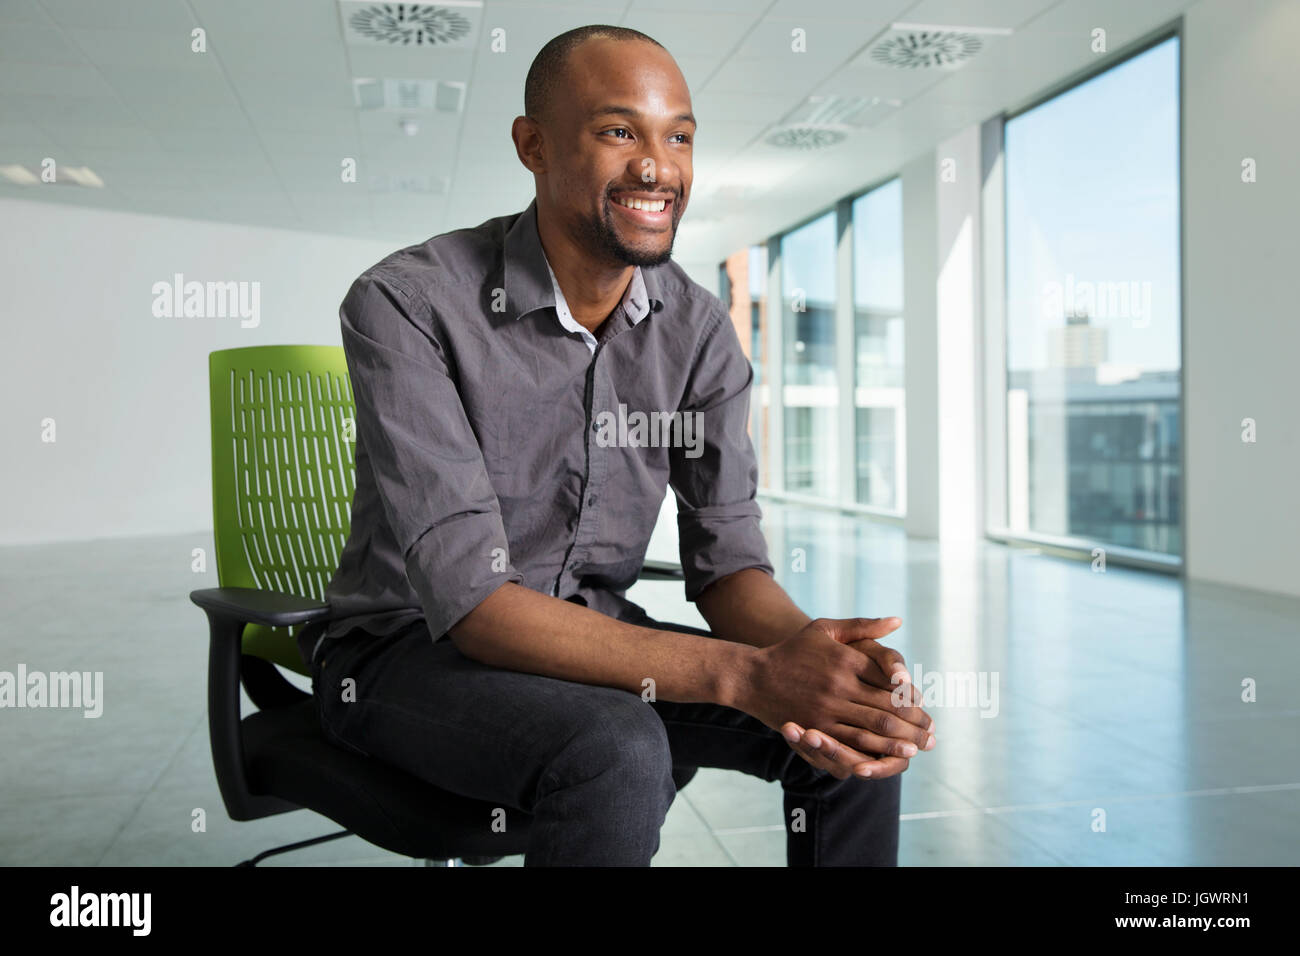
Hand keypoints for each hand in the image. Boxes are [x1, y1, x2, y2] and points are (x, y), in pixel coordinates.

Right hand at [740, 619, 933, 776]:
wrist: (753, 676)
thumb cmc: (794, 650)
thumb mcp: (826, 629)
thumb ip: (864, 626)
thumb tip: (898, 621)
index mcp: (846, 658)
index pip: (890, 680)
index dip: (912, 696)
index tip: (925, 705)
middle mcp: (838, 684)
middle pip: (887, 707)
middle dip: (914, 723)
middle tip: (931, 734)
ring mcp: (826, 708)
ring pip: (873, 728)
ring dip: (900, 741)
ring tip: (918, 748)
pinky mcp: (815, 727)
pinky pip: (850, 743)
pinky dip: (873, 751)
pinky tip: (887, 757)